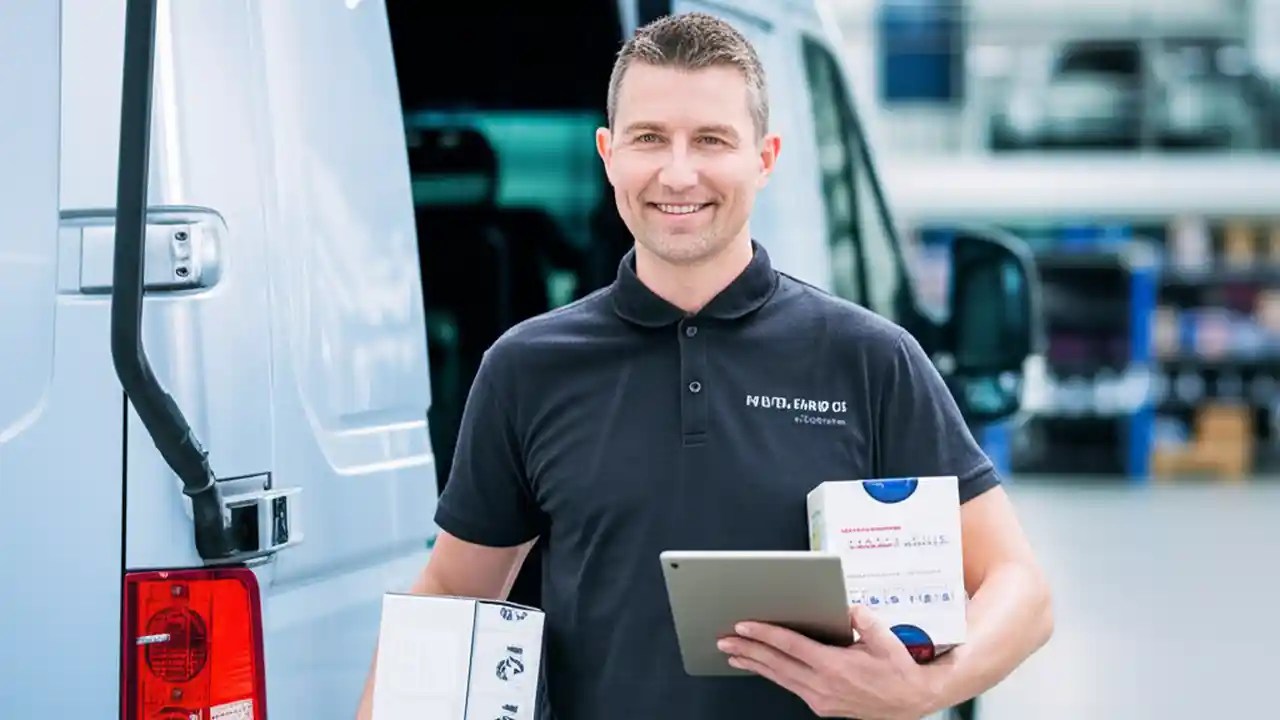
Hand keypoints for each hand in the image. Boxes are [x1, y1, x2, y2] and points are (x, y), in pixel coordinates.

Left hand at [717, 604, 939, 719]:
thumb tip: (847, 608)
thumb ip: (865, 621)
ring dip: (754, 665)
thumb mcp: (887, 640)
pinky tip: (761, 667)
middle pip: (776, 664)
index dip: (764, 635)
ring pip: (779, 678)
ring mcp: (821, 699)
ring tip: (732, 654)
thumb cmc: (899, 671)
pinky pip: (790, 687)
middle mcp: (824, 686)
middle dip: (747, 650)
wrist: (912, 702)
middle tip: (724, 640)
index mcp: (835, 667)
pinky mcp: (822, 706)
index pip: (791, 647)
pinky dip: (772, 675)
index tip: (744, 626)